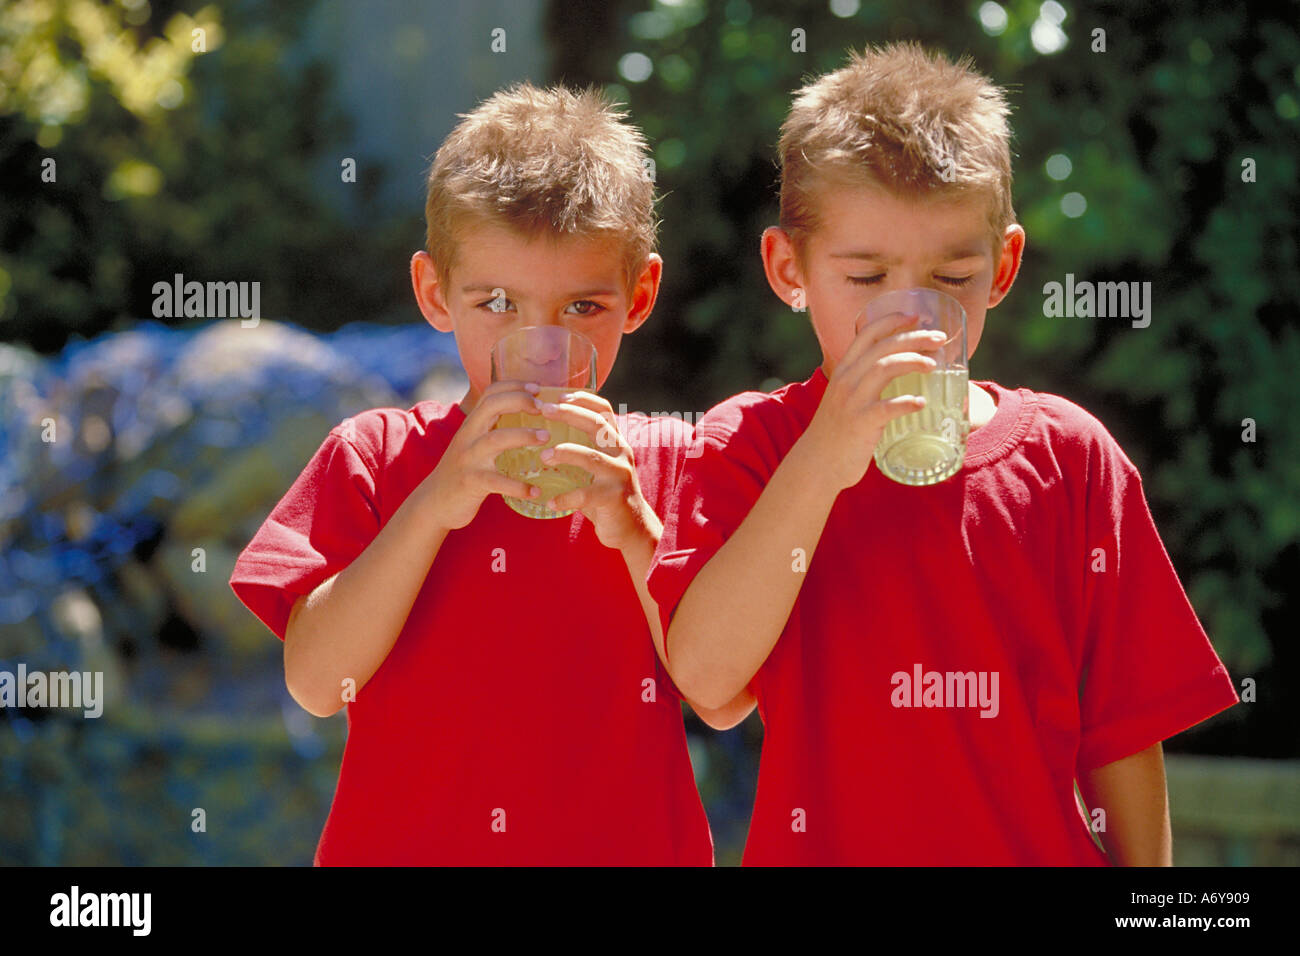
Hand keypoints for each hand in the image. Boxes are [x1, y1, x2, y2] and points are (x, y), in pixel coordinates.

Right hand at [421, 380, 550, 530]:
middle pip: (491, 407)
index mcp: (471, 425)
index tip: (537, 388)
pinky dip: (518, 486)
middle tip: (544, 409)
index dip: (513, 386)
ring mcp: (468, 459)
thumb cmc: (462, 473)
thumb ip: (491, 431)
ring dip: (524, 435)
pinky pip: (498, 481)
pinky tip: (536, 491)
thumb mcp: (472, 446)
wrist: (434, 503)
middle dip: (519, 401)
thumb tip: (523, 419)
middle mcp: (467, 437)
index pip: (489, 394)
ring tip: (546, 437)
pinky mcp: (470, 482)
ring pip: (496, 439)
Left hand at [533, 392, 655, 551]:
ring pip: (591, 457)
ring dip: (565, 452)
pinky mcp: (614, 498)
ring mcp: (620, 475)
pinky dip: (566, 498)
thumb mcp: (599, 467)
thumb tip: (544, 435)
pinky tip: (550, 502)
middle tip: (544, 411)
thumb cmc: (606, 495)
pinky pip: (586, 495)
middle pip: (597, 425)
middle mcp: (621, 453)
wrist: (632, 528)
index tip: (558, 396)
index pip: (604, 410)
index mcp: (616, 443)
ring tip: (543, 456)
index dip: (583, 399)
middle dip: (569, 414)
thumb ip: (583, 450)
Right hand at [801, 312, 948, 492]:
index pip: (867, 334)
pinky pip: (887, 408)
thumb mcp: (846, 399)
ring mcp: (853, 401)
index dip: (892, 321)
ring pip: (884, 368)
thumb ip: (866, 385)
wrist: (817, 463)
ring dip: (913, 361)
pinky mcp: (860, 423)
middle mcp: (846, 380)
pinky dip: (906, 402)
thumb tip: (900, 378)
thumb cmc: (837, 432)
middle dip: (914, 337)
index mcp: (844, 370)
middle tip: (939, 338)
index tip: (915, 316)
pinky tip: (921, 402)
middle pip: (883, 347)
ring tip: (934, 365)